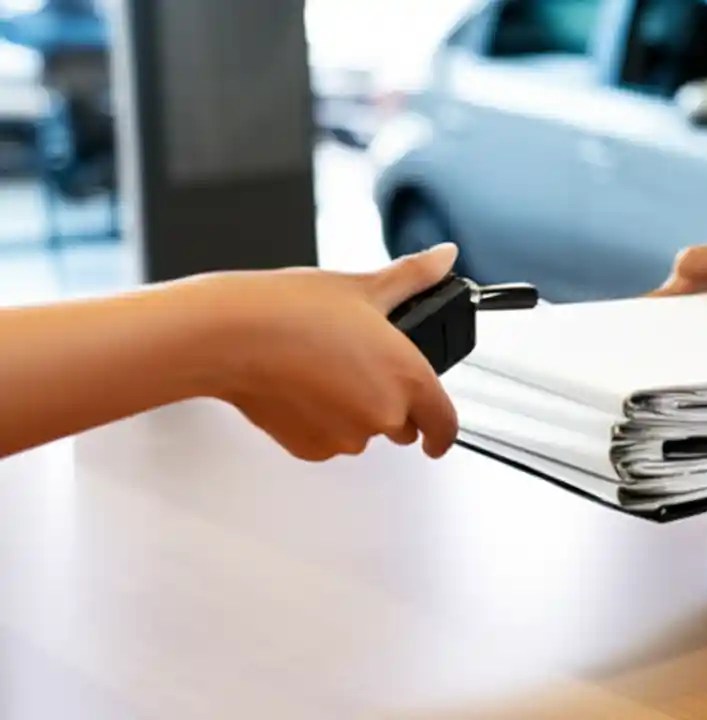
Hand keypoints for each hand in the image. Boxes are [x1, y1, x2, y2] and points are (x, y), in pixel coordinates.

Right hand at [188, 244, 460, 461]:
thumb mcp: (365, 286)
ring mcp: (346, 437)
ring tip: (326, 369)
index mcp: (407, 378)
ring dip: (355, 413)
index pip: (445, 426)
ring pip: (364, 433)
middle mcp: (383, 415)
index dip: (442, 432)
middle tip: (361, 369)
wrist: (229, 336)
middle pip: (403, 427)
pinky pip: (328, 441)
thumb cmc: (292, 311)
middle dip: (392, 405)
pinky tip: (303, 387)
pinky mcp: (311, 449)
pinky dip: (322, 422)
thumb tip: (443, 258)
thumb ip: (415, 277)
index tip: (438, 436)